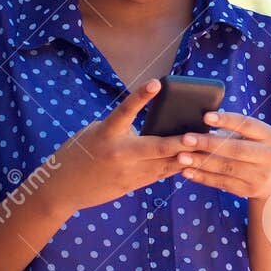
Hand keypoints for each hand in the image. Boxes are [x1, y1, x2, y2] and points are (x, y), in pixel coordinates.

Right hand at [43, 79, 193, 214]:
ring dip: (187, 157)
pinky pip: (160, 174)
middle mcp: (119, 153)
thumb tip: (154, 125)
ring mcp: (127, 172)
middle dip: (181, 142)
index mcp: (106, 133)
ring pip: (164, 164)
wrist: (62, 188)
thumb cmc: (80, 153)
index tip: (156, 83)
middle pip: (156, 147)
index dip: (140, 97)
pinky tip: (194, 161)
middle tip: (202, 134)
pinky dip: (176, 166)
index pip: (125, 111)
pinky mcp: (132, 184)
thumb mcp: (96, 133)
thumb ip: (121, 127)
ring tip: (208, 147)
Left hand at [174, 109, 270, 201]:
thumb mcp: (258, 136)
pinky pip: (222, 183)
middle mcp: (268, 156)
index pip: (247, 125)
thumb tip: (204, 120)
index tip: (205, 117)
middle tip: (185, 138)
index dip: (226, 121)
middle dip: (208, 144)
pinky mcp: (247, 190)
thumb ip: (237, 129)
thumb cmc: (260, 149)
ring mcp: (259, 175)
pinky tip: (187, 172)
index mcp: (269, 136)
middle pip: (235, 149)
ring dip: (201, 162)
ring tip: (181, 156)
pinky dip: (203, 177)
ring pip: (226, 168)